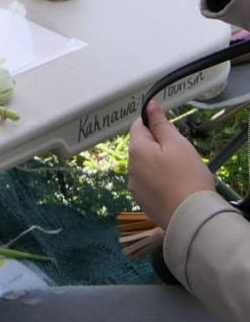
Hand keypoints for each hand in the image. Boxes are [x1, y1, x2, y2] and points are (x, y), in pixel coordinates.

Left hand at [128, 102, 214, 229]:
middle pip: (142, 147)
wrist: (191, 216)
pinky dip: (160, 182)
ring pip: (146, 166)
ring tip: (181, 175)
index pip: (138, 126)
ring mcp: (134, 186)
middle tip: (182, 157)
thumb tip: (150, 105)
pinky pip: (149, 184)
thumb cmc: (187, 176)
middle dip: (159, 147)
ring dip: (159, 165)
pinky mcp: (142, 201)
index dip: (155, 125)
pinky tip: (176, 189)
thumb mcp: (177, 144)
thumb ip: (161, 124)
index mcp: (136, 149)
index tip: (172, 134)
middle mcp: (129, 167)